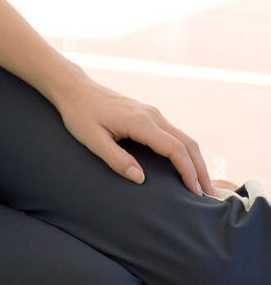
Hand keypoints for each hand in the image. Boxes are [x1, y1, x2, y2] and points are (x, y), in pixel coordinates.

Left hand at [53, 76, 216, 196]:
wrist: (74, 89)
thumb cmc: (79, 114)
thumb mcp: (92, 140)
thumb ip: (116, 159)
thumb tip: (140, 179)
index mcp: (141, 122)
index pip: (175, 149)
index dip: (188, 172)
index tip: (195, 193)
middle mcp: (152, 115)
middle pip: (188, 144)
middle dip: (200, 170)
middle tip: (209, 195)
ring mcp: (152, 113)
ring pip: (184, 138)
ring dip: (195, 161)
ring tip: (201, 185)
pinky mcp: (148, 114)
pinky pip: (174, 134)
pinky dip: (186, 151)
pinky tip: (186, 166)